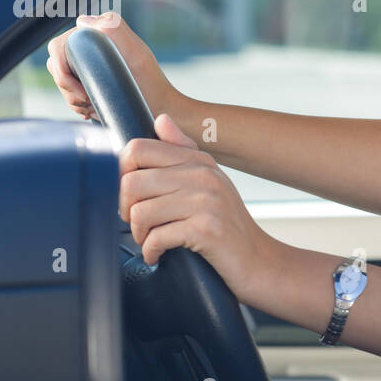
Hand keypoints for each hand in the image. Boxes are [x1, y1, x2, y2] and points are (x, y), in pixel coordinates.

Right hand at [46, 12, 183, 120]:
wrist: (160, 108)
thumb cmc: (151, 85)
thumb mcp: (136, 55)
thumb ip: (113, 29)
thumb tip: (82, 21)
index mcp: (99, 30)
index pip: (60, 47)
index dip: (63, 72)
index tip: (82, 93)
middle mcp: (93, 41)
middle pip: (56, 64)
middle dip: (68, 88)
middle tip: (88, 102)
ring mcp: (91, 59)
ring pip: (62, 79)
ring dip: (73, 98)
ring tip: (93, 106)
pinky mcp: (91, 77)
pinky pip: (69, 88)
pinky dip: (77, 102)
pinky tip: (92, 109)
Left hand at [119, 113, 278, 303]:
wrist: (260, 261)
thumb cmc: (229, 226)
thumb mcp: (210, 182)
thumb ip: (183, 151)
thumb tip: (161, 120)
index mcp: (199, 161)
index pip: (137, 149)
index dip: (120, 174)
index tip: (131, 196)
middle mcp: (203, 175)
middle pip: (131, 182)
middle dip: (125, 209)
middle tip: (138, 224)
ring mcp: (206, 202)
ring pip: (140, 212)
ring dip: (138, 234)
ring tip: (149, 240)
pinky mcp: (207, 229)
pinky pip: (157, 237)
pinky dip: (151, 252)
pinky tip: (158, 255)